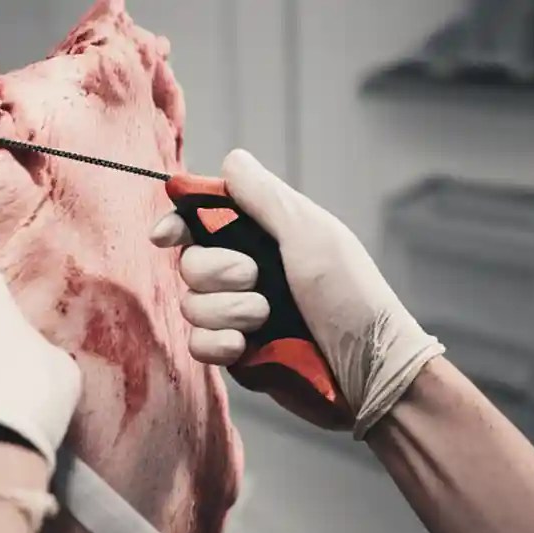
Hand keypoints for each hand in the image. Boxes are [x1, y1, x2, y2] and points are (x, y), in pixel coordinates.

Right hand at [151, 149, 443, 437]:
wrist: (366, 371)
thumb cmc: (350, 296)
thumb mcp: (310, 235)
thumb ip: (266, 198)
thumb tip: (231, 160)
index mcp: (264, 236)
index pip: (203, 220)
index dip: (178, 223)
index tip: (166, 236)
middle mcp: (247, 272)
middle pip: (190, 261)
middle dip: (215, 271)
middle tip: (254, 277)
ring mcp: (239, 314)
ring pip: (191, 304)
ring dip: (225, 310)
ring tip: (265, 318)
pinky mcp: (236, 353)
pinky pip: (199, 344)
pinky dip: (218, 344)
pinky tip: (245, 346)